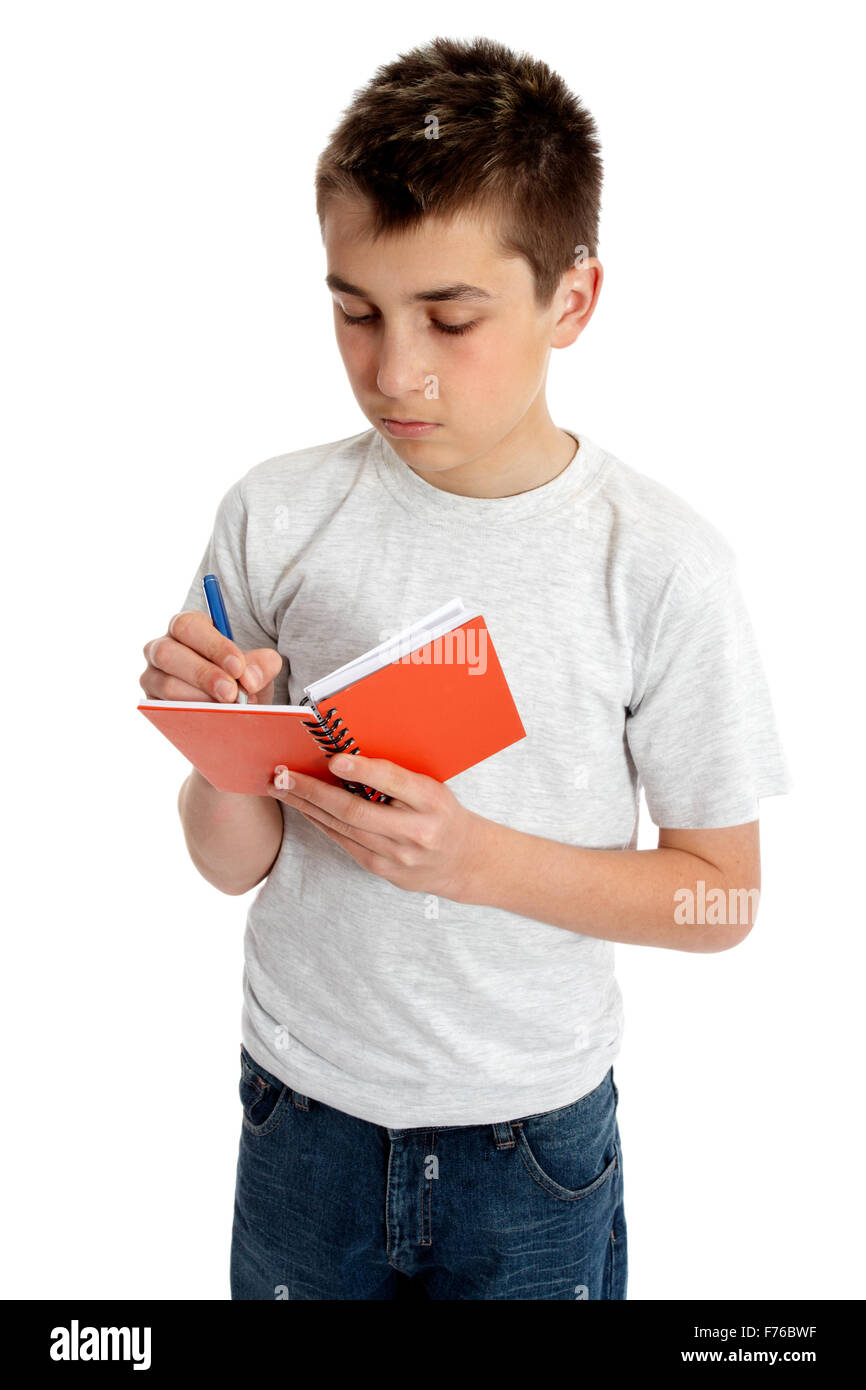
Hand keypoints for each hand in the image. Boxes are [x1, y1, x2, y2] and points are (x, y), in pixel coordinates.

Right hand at [140, 609, 282, 704]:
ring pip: (166, 685)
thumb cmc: (241, 677)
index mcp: (186, 628)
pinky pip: (164, 711)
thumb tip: (250, 679)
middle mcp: (161, 648)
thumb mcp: (257, 667)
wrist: (235, 707)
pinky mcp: (153, 705)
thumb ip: (262, 665)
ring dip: (199, 699)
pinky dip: (192, 717)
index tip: (239, 667)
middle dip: (203, 674)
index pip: (189, 626)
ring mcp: (153, 678)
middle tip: (231, 693)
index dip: (214, 646)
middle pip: (167, 653)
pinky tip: (214, 722)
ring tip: (227, 709)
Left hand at [266, 753, 492, 900]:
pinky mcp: (382, 869)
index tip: (334, 759)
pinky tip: (304, 808)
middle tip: (283, 775)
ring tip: (281, 788)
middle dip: (314, 791)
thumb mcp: (432, 788)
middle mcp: (415, 831)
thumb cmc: (442, 813)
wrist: (463, 860)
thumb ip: (396, 777)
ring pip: (343, 828)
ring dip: (307, 806)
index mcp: (432, 801)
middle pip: (356, 810)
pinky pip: (344, 842)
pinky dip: (321, 822)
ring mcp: (397, 855)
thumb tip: (345, 758)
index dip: (362, 770)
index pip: (394, 782)